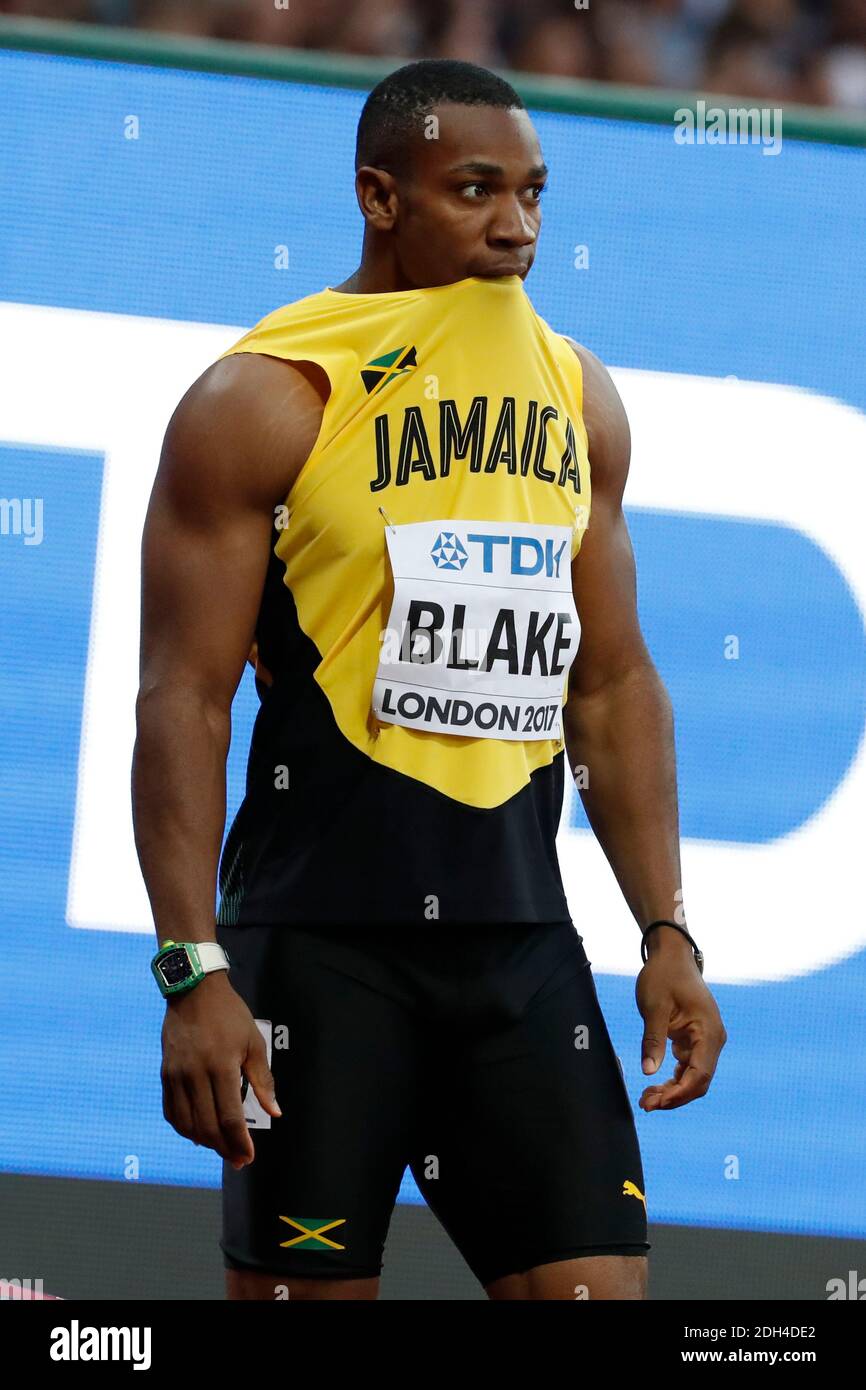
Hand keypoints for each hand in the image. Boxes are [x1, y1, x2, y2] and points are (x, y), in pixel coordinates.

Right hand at [161, 970, 280, 1167]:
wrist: (194, 991)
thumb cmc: (229, 1015)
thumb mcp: (253, 1043)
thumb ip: (263, 1080)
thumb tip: (275, 1111)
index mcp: (221, 1066)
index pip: (230, 1117)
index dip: (239, 1142)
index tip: (249, 1156)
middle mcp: (195, 1074)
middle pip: (207, 1126)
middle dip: (224, 1148)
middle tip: (237, 1159)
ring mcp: (176, 1075)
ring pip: (186, 1124)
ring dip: (204, 1142)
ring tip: (221, 1147)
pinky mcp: (165, 1074)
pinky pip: (171, 1112)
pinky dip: (184, 1128)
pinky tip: (197, 1133)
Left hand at [635, 932, 726, 1110]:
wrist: (672, 956)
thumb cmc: (664, 975)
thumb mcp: (654, 1006)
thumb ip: (653, 1039)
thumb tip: (648, 1072)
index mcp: (709, 1031)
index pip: (699, 1074)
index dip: (678, 1093)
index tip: (655, 1102)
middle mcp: (713, 1039)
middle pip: (698, 1081)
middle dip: (674, 1097)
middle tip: (646, 1104)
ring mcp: (706, 1040)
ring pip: (694, 1077)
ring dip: (673, 1090)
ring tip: (647, 1099)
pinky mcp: (696, 1040)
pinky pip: (689, 1067)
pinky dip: (674, 1079)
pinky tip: (656, 1086)